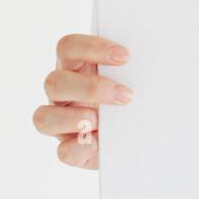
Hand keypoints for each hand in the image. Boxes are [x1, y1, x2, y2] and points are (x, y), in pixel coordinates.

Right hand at [32, 35, 133, 169]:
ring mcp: (60, 121)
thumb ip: (135, 69)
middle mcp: (62, 92)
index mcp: (75, 66)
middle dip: (91, 88)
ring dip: (75, 119)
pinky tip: (101, 143)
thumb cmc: (135, 97)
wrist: (141, 134)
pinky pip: (63, 151)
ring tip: (102, 121)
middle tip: (126, 95)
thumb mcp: (136, 79)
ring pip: (44, 117)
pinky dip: (81, 147)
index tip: (125, 56)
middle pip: (54, 82)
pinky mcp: (68, 149)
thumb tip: (155, 66)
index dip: (92, 48)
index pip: (69, 47)